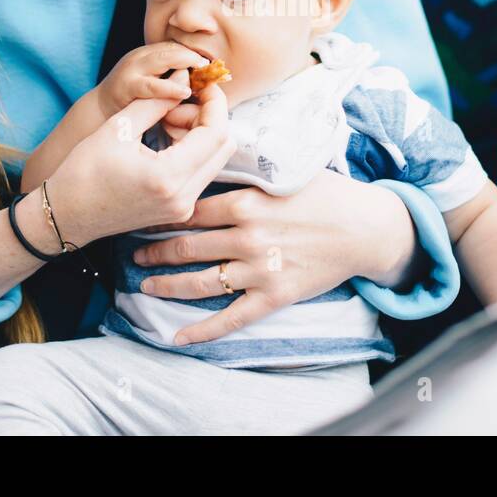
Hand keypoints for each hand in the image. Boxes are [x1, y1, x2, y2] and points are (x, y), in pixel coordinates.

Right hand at [48, 84, 234, 242]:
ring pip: (215, 160)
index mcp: (168, 177)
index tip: (204, 85)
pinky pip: (202, 173)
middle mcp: (183, 197)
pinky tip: (168, 139)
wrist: (66, 215)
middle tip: (181, 103)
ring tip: (169, 120)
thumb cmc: (83, 171)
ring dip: (202, 134)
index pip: (215, 133)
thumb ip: (155, 103)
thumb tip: (183, 84)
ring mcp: (182, 208)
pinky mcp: (178, 211)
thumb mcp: (118, 128)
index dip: (216, 103)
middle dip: (210, 117)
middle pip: (223, 147)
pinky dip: (194, 151)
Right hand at [95, 41, 210, 120]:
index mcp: (147, 55)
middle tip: (213, 67)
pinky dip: (169, 88)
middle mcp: (139, 57)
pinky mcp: (126, 87)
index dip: (196, 55)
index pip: (177, 48)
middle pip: (173, 49)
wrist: (96, 112)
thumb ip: (172, 80)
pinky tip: (184, 93)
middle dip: (194, 56)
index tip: (215, 66)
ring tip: (204, 71)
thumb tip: (205, 82)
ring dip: (186, 63)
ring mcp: (131, 69)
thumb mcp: (152, 85)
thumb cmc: (130, 102)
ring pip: (164, 59)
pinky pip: (151, 86)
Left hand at [132, 170, 415, 344]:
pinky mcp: (273, 296)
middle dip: (154, 250)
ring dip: (166, 284)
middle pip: (186, 246)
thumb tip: (214, 159)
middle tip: (131, 252)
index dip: (162, 215)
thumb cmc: (327, 195)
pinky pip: (230, 318)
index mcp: (246, 203)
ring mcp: (259, 270)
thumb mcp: (284, 174)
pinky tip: (177, 337)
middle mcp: (247, 237)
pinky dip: (201, 330)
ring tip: (145, 284)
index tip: (141, 216)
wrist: (364, 228)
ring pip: (199, 283)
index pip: (190, 210)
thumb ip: (247, 174)